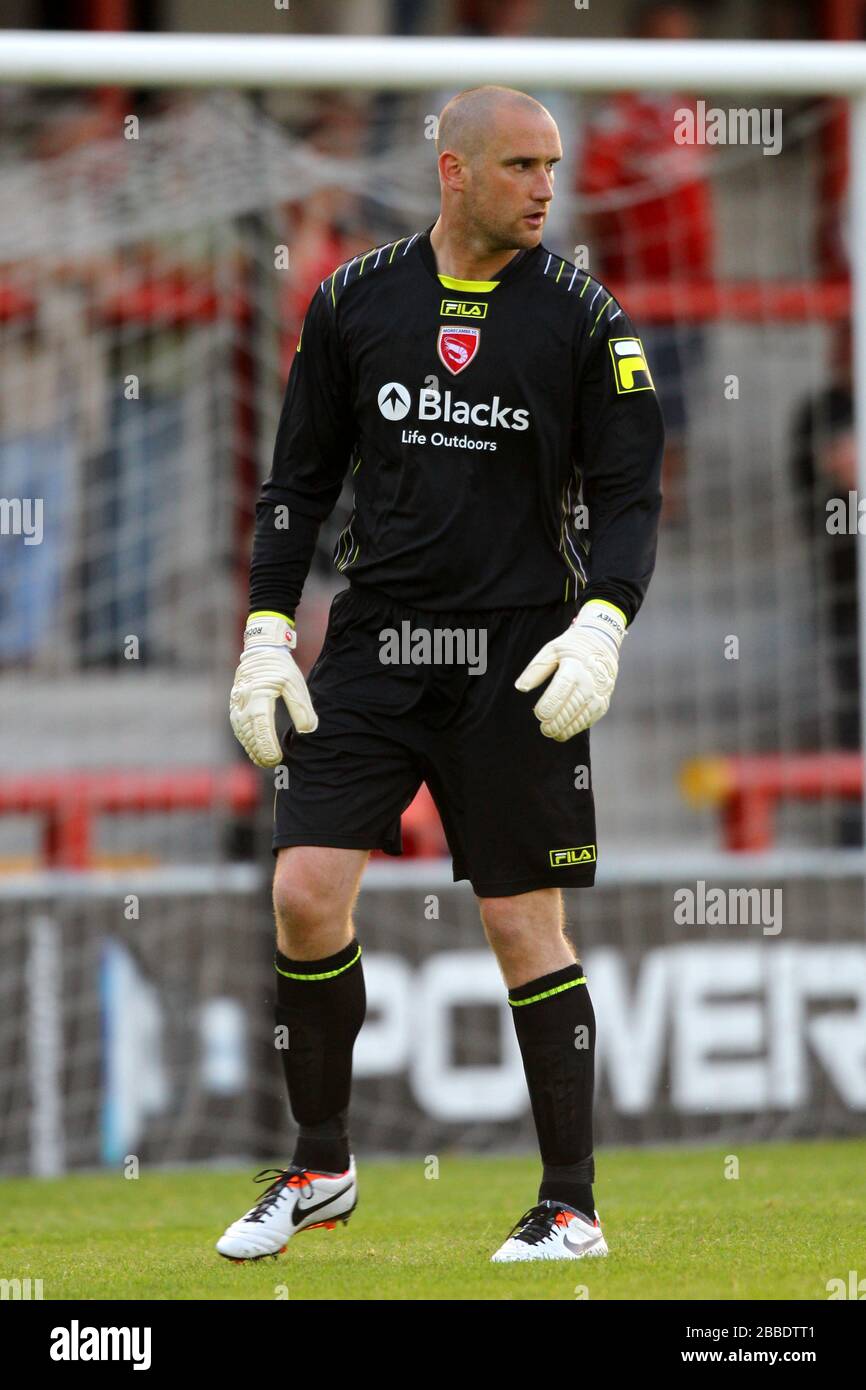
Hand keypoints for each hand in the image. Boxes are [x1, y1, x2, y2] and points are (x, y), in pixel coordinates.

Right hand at [229, 613, 317, 766]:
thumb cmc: (280, 667)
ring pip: (242, 732)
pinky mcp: (235, 706)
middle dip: (260, 750)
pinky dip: (246, 741)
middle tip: (273, 764)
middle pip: (249, 732)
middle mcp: (243, 701)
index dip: (266, 744)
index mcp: (258, 694)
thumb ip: (301, 707)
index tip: (275, 758)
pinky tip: (255, 751)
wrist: (260, 651)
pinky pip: (239, 728)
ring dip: (252, 748)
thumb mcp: (294, 683)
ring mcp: (236, 704)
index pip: (260, 724)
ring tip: (265, 761)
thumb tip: (308, 730)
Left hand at [514, 600, 625, 740]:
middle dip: (557, 721)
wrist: (602, 643)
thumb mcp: (551, 650)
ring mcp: (598, 694)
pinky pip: (590, 718)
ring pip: (582, 716)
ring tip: (553, 733)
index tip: (539, 715)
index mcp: (574, 667)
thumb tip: (520, 688)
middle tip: (545, 729)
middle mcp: (589, 682)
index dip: (550, 704)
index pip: (561, 689)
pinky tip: (565, 730)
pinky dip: (577, 726)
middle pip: (571, 706)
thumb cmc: (570, 647)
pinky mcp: (603, 702)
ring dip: (567, 727)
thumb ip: (535, 670)